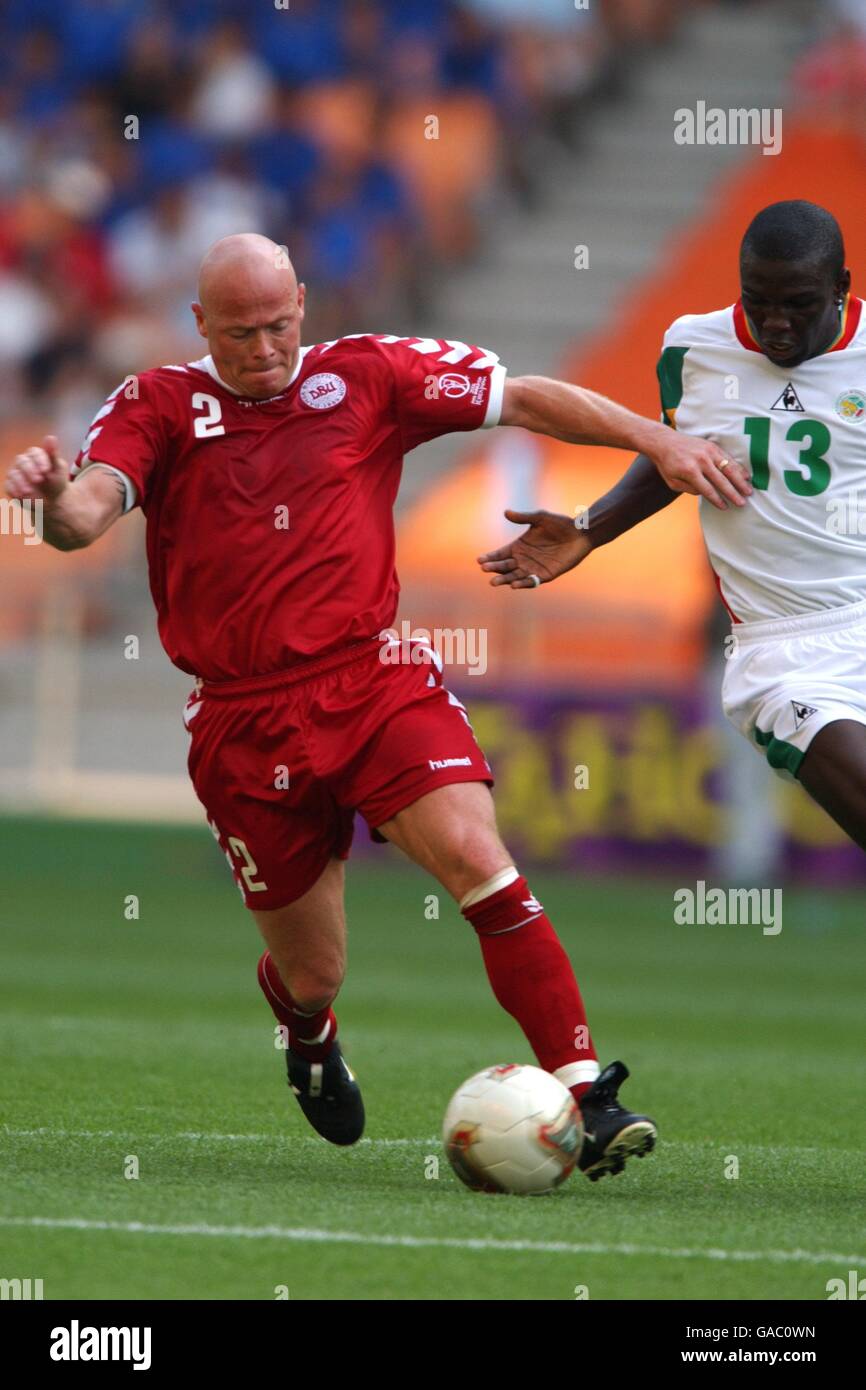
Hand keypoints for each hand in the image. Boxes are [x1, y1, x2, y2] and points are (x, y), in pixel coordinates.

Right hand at [5, 435, 68, 503]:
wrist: (53, 500)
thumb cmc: (56, 481)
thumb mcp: (58, 468)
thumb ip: (53, 454)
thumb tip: (51, 437)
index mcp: (36, 455)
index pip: (34, 453)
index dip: (40, 460)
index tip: (46, 470)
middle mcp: (23, 462)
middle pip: (22, 461)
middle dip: (30, 471)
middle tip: (39, 480)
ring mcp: (16, 473)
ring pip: (13, 473)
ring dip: (21, 482)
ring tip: (30, 491)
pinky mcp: (11, 485)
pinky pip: (9, 485)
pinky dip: (14, 490)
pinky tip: (22, 496)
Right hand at [477, 509, 591, 587]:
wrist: (580, 534)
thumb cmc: (560, 524)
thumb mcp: (540, 518)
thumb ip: (523, 517)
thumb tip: (506, 512)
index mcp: (519, 546)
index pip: (500, 554)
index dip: (490, 557)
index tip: (480, 560)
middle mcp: (524, 559)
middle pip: (505, 566)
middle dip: (494, 568)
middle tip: (485, 569)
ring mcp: (534, 568)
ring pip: (514, 576)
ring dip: (504, 580)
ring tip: (494, 582)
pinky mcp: (545, 575)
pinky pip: (531, 581)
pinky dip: (523, 583)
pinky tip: (514, 585)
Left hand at [648, 431, 751, 509]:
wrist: (664, 442)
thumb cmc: (667, 465)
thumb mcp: (673, 482)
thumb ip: (689, 489)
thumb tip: (707, 493)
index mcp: (690, 471)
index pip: (708, 490)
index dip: (717, 500)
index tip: (725, 507)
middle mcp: (701, 461)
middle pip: (721, 480)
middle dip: (733, 493)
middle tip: (742, 503)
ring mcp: (708, 452)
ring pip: (728, 468)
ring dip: (740, 481)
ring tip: (748, 491)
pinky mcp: (712, 446)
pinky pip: (728, 458)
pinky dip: (738, 467)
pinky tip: (745, 476)